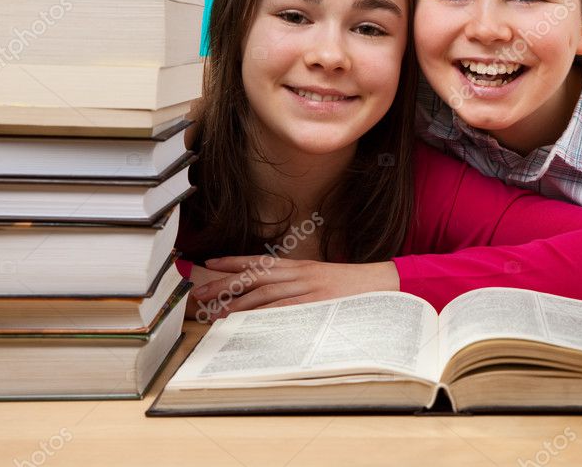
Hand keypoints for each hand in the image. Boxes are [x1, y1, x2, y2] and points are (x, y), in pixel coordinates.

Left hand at [189, 256, 399, 320]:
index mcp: (300, 266)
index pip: (260, 261)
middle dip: (225, 284)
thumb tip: (272, 298)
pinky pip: (284, 309)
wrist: (382, 284)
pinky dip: (263, 314)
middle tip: (200, 292)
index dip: (234, 261)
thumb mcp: (322, 280)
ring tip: (216, 312)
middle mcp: (300, 273)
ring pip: (264, 293)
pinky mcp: (316, 303)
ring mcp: (307, 288)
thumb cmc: (352, 287)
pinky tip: (247, 320)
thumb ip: (298, 285)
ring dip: (237, 303)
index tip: (211, 263)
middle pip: (254, 276)